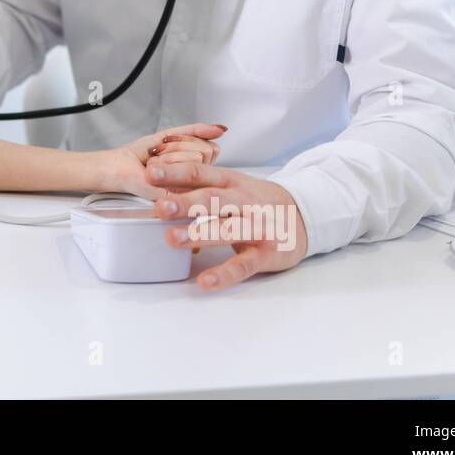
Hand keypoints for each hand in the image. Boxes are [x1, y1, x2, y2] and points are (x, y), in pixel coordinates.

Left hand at [97, 124, 226, 199]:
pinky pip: (188, 166)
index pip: (212, 148)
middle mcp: (193, 182)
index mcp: (194, 169)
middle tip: (161, 154)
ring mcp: (187, 190)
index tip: (168, 145)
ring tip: (157, 162)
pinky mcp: (178, 195)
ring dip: (172, 152)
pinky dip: (167, 158)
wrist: (117, 167)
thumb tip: (221, 128)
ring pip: (199, 156)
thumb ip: (196, 131)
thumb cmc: (139, 155)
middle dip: (179, 145)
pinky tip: (156, 167)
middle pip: (208, 150)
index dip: (189, 141)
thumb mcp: (171, 136)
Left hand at [146, 159, 309, 290]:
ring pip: (228, 230)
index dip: (176, 173)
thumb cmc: (255, 200)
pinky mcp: (265, 253)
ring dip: (200, 234)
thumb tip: (157, 179)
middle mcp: (244, 202)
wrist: (303, 216)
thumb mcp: (230, 185)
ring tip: (172, 239)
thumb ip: (198, 184)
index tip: (151, 172)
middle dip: (186, 203)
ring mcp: (257, 227)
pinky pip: (243, 264)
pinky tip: (204, 282)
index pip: (201, 174)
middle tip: (160, 207)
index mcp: (230, 182)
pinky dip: (224, 274)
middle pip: (213, 200)